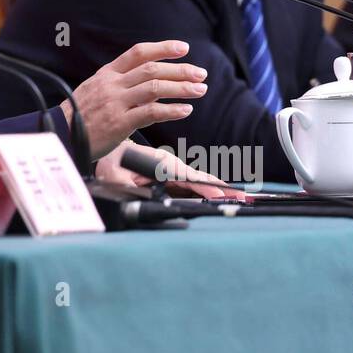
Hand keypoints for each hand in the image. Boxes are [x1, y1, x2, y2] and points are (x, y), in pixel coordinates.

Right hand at [61, 40, 206, 159]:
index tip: (183, 48)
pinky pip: (150, 113)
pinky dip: (171, 110)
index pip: (138, 53)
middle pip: (152, 69)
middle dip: (180, 70)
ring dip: (181, 88)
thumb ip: (122, 84)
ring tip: (200, 90)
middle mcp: (112, 84)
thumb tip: (153, 83)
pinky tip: (185, 110)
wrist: (62, 135)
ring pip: (154, 88)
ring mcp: (115, 102)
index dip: (163, 48)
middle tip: (200, 74)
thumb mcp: (97, 90)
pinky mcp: (119, 123)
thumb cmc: (81, 115)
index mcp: (108, 73)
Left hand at [94, 140, 234, 199]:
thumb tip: (139, 199)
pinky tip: (222, 195)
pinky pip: (192, 184)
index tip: (222, 193)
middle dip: (221, 189)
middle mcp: (171, 167)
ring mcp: (173, 172)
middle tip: (243, 198)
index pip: (188, 177)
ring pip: (199, 182)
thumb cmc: (111, 164)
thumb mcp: (115, 178)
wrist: (109, 154)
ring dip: (218, 190)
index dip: (205, 186)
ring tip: (238, 198)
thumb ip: (127, 188)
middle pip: (200, 180)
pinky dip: (208, 190)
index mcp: (161, 165)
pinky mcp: (172, 177)